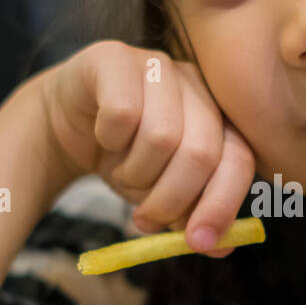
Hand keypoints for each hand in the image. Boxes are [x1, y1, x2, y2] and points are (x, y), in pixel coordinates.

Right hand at [38, 40, 255, 256]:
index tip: (198, 243)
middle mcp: (198, 87)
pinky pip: (122, 113)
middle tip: (144, 217)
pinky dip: (107, 140)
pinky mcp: (117, 58)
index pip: (239, 162)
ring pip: (160, 137)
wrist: (67, 123)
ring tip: (121, 169)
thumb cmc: (125, 158)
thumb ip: (191, 217)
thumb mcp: (160, 194)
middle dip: (170, 199)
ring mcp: (159, 66)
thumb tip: (220, 247)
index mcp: (220, 120)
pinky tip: (102, 137)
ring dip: (133, 172)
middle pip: (201, 153)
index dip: (221, 206)